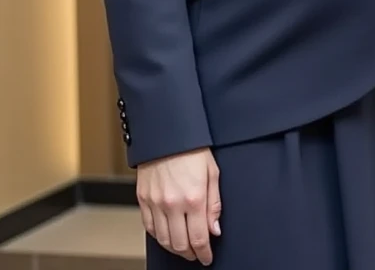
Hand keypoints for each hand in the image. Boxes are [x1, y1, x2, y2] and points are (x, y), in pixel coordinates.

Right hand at [137, 148, 220, 264]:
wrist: (167, 134)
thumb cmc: (193, 150)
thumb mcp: (213, 173)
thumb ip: (214, 204)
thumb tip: (215, 230)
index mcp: (194, 198)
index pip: (199, 238)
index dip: (204, 253)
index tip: (207, 258)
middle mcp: (173, 204)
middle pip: (180, 244)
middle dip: (190, 254)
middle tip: (197, 254)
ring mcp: (155, 203)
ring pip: (163, 240)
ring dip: (174, 248)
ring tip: (184, 248)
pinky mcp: (143, 200)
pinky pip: (149, 228)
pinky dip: (159, 237)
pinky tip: (167, 236)